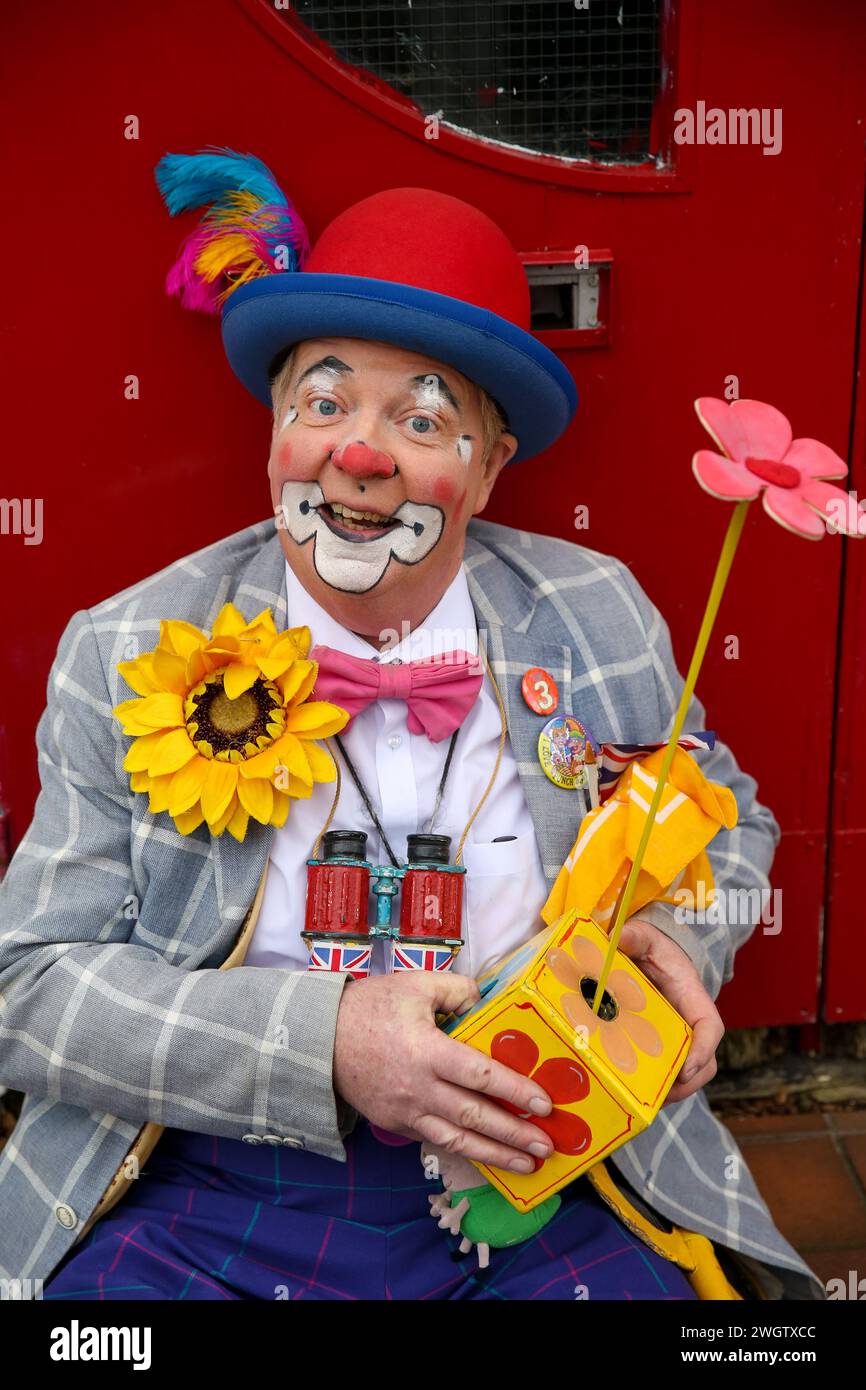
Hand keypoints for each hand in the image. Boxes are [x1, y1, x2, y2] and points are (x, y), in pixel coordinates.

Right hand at [333, 971, 554, 1171]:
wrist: (320, 1039)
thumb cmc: (370, 1007)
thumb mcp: (416, 984)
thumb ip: (457, 990)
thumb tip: (486, 1001)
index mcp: (428, 1051)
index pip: (481, 1076)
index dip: (515, 1091)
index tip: (544, 1105)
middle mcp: (420, 1088)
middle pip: (475, 1116)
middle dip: (514, 1134)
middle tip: (547, 1147)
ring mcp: (406, 1112)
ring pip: (458, 1139)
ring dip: (495, 1154)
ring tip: (526, 1165)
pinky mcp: (396, 1124)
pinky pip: (436, 1140)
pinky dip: (464, 1150)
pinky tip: (486, 1156)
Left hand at [617, 918, 724, 1104]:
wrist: (648, 956)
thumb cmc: (653, 948)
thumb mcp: (646, 937)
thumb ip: (636, 936)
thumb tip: (620, 938)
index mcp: (693, 999)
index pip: (711, 1028)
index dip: (703, 1050)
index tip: (686, 1069)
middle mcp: (690, 1025)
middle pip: (703, 1063)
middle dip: (686, 1084)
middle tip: (659, 1096)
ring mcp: (676, 1040)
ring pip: (685, 1075)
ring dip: (669, 1091)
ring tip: (643, 1101)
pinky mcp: (659, 1048)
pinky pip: (663, 1072)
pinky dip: (652, 1085)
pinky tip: (627, 1090)